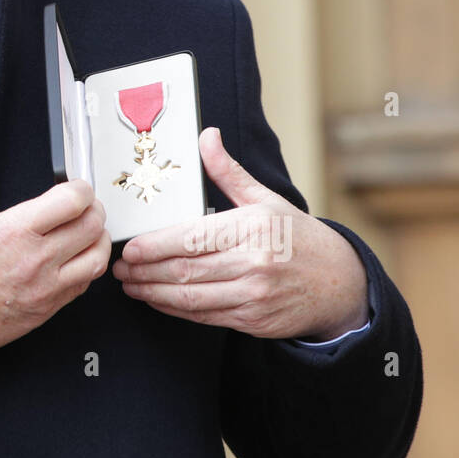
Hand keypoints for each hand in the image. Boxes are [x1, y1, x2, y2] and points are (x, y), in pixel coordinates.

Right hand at [0, 179, 111, 366]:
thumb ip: (23, 217)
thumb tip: (51, 211)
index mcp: (14, 231)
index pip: (71, 201)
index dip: (81, 189)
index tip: (78, 189)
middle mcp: (34, 259)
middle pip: (92, 226)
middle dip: (93, 210)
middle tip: (86, 208)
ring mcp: (45, 288)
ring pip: (97, 258)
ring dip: (97, 241)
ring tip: (87, 235)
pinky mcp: (47, 310)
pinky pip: (83, 284)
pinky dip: (86, 268)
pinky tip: (74, 261)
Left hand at [111, 127, 367, 341]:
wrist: (340, 283)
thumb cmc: (297, 237)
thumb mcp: (266, 199)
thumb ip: (228, 172)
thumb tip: (206, 135)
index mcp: (253, 228)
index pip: (194, 238)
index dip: (156, 246)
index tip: (130, 248)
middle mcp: (254, 263)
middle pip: (186, 269)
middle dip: (145, 270)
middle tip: (119, 267)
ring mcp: (254, 295)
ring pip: (191, 296)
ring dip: (154, 292)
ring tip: (129, 284)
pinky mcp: (253, 321)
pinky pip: (205, 316)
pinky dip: (176, 309)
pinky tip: (157, 299)